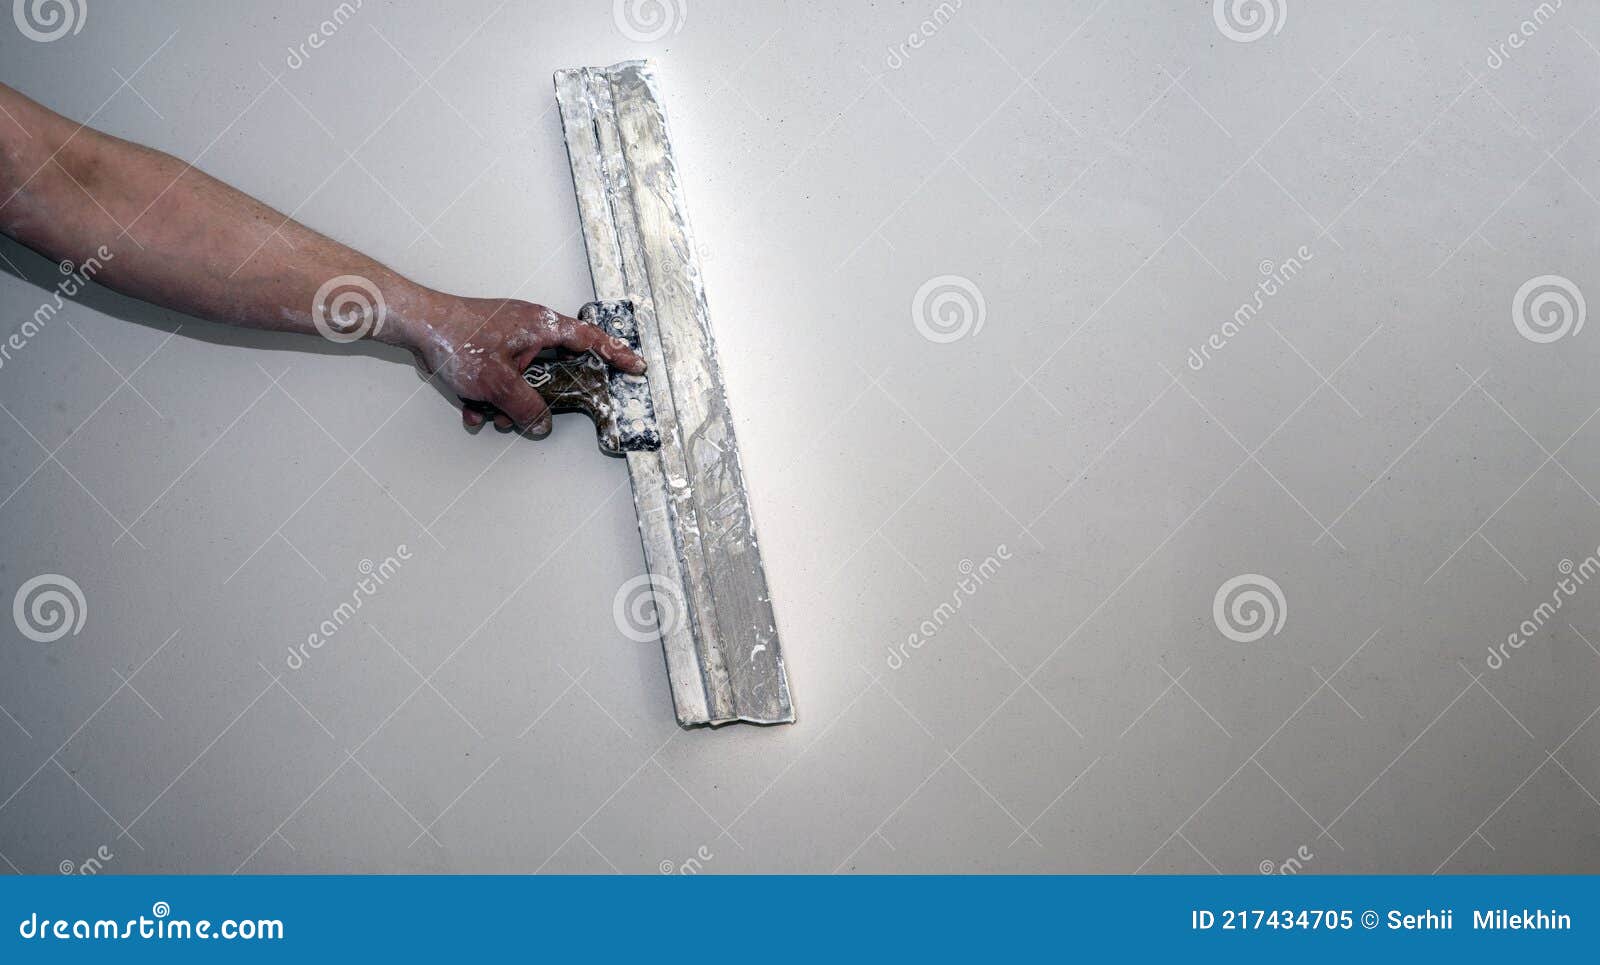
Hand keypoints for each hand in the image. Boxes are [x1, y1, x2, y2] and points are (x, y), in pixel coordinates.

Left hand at [397, 294, 645, 433]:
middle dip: (538, 399)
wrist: (415, 324)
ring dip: (507, 403)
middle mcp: (527, 328)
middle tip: (534, 415)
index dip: (614, 354)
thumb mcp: (498, 382)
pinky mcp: (485, 346)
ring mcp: (505, 337)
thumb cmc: (456, 338)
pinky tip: (471, 409)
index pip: (589, 340)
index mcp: (540, 325)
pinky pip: (498, 377)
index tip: (634, 366)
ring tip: (489, 414)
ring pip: (521, 378)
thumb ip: (525, 407)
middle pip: (552, 368)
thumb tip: (541, 423)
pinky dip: (488, 396)